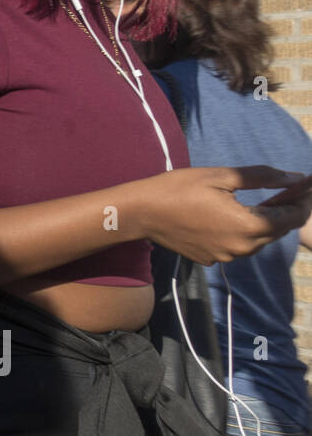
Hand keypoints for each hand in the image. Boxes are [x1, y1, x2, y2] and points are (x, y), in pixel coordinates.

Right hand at [132, 166, 311, 264]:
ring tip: (268, 201)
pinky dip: (244, 231)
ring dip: (267, 222)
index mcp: (249, 226)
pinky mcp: (211, 259)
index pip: (293, 217)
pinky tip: (235, 215)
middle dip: (289, 210)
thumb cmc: (179, 189)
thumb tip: (297, 178)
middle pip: (279, 230)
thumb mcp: (222, 176)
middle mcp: (242, 247)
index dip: (304, 200)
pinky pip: (238, 246)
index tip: (307, 185)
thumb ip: (263, 177)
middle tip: (291, 189)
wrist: (140, 213)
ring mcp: (226, 256)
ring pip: (259, 240)